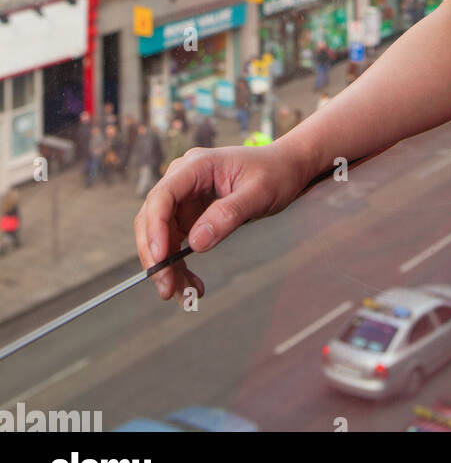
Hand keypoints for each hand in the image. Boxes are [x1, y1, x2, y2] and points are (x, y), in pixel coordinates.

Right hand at [134, 142, 308, 302]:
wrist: (285, 169)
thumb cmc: (274, 173)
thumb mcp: (259, 193)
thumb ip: (229, 214)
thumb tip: (197, 243)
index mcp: (197, 165)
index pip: (163, 195)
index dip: (155, 227)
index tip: (161, 258)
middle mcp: (183, 179)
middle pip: (153, 218)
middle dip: (156, 256)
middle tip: (167, 289)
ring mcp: (185, 198)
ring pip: (161, 236)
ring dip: (167, 267)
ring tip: (184, 296)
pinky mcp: (190, 214)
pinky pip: (174, 242)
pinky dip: (179, 265)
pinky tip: (191, 284)